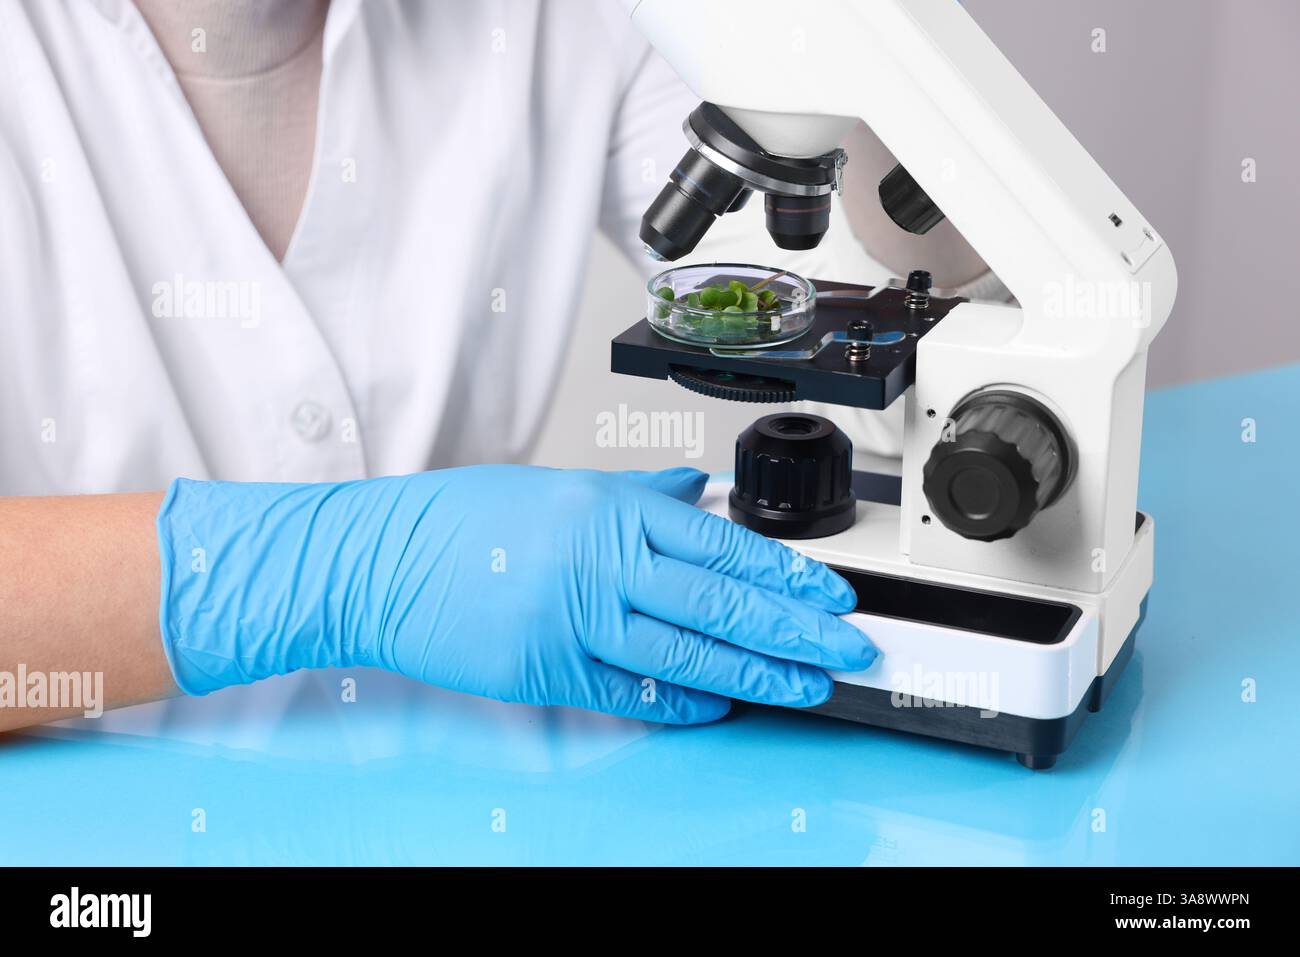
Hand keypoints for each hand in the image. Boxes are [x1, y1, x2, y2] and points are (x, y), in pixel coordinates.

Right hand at [157, 466, 875, 722]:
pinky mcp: (547, 669)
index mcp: (611, 509)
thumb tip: (696, 490)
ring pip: (687, 652)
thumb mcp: (557, 485)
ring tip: (806, 687)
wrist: (380, 559)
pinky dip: (679, 701)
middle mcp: (601, 562)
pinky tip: (721, 708)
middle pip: (719, 603)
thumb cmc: (461, 520)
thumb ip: (637, 493)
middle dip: (795, 631)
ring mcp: (575, 619)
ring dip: (754, 675)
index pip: (722, 544)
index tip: (830, 594)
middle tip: (848, 649)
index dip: (786, 575)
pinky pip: (630, 691)